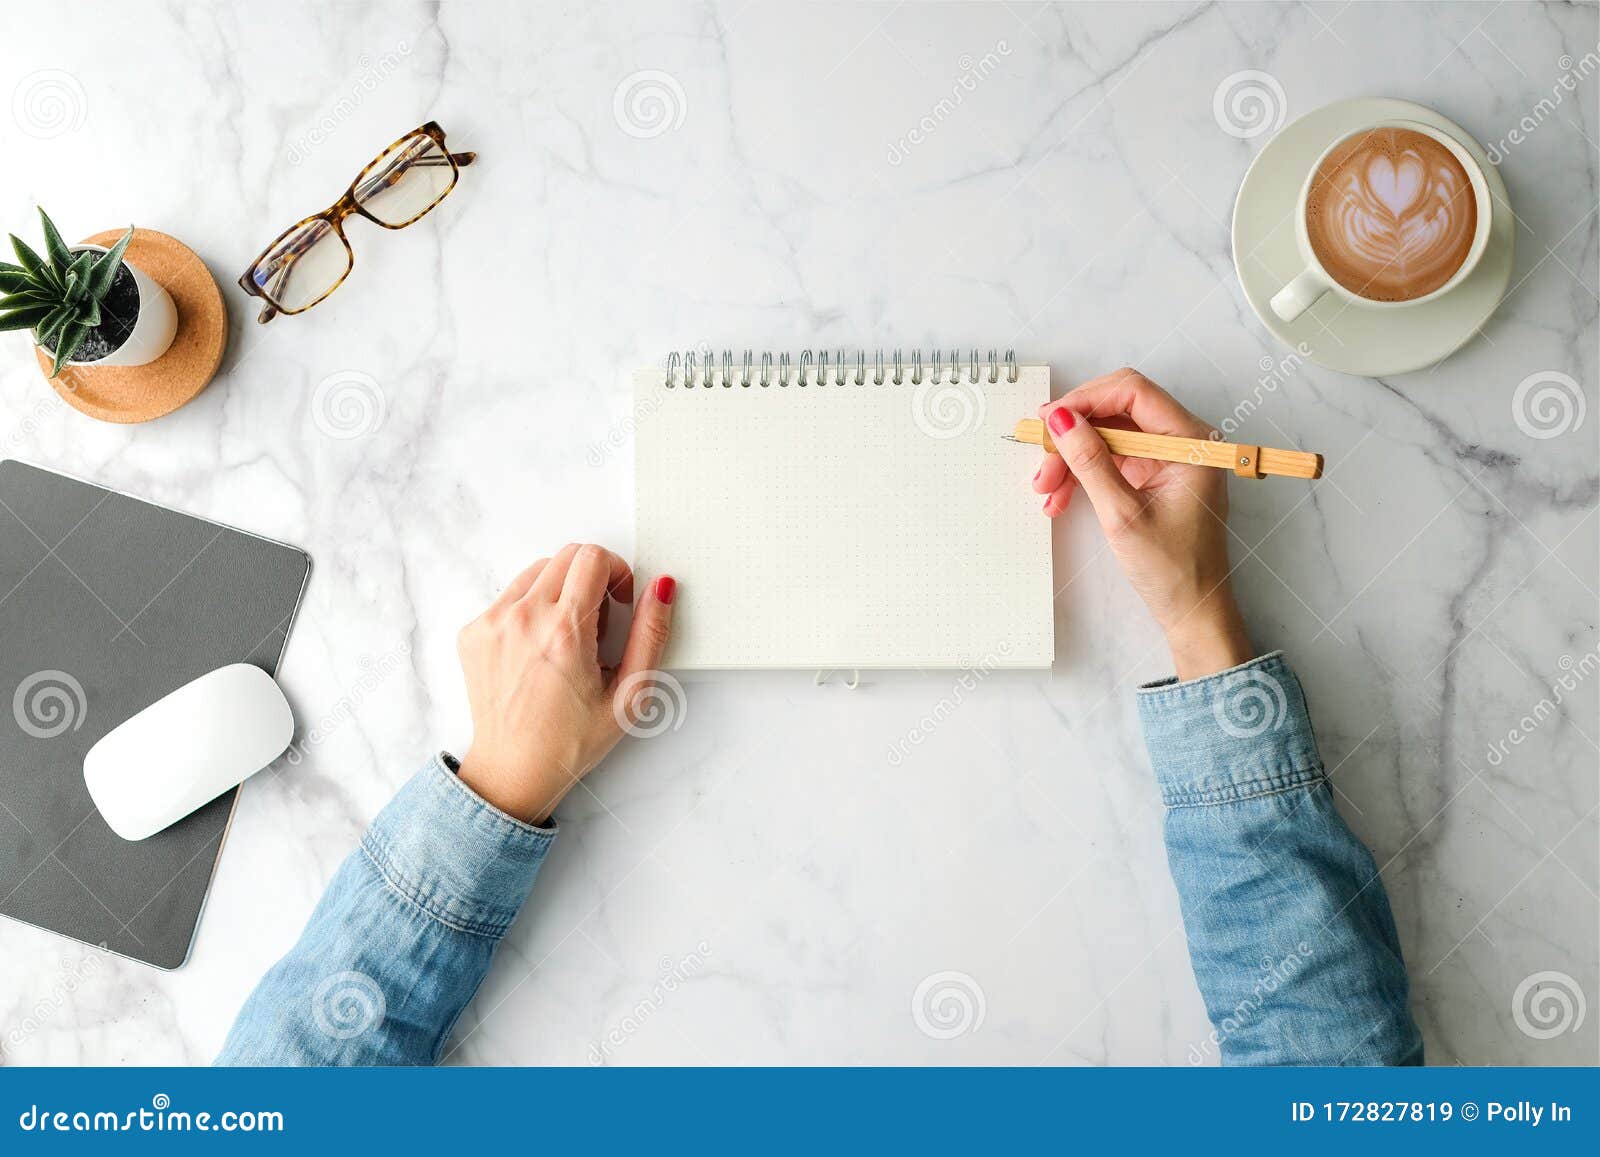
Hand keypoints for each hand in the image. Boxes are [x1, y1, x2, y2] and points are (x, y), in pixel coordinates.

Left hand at [455, 544, 676, 823]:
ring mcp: (492, 623)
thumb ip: (651, 634)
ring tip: (568, 638)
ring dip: (560, 590)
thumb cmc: (572, 741)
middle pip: (565, 556)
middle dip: (591, 578)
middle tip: (597, 625)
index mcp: (564, 630)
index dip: (617, 571)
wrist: (513, 770)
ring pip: (536, 571)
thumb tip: (661, 586)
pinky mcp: (473, 632)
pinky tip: (539, 650)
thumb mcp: (630, 694)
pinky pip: (510, 596)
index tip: (619, 601)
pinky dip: (531, 609)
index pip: (593, 557)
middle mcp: (522, 618)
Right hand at [1033, 368, 1252, 679]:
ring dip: (1072, 458)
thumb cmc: (1173, 569)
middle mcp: (1181, 441)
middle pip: (1116, 411)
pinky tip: (1060, 498)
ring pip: (1107, 437)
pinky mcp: (1153, 476)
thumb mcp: (1123, 514)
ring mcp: (1166, 459)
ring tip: (1046, 491)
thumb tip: (1061, 420)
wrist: (1194, 610)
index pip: (1133, 391)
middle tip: (1042, 461)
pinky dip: (1083, 474)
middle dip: (1074, 434)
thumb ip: (1090, 461)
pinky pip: (1111, 460)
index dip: (1086, 399)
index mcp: (1191, 441)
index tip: (1050, 421)